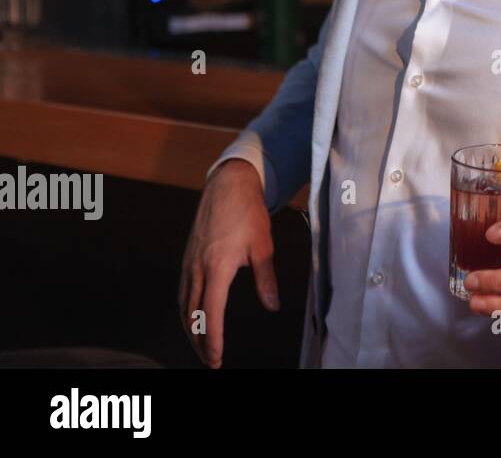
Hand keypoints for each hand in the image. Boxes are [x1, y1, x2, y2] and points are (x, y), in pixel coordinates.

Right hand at [178, 159, 280, 368]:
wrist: (228, 186)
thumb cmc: (247, 213)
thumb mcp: (263, 246)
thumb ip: (266, 278)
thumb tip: (272, 305)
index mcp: (217, 266)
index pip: (211, 312)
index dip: (213, 338)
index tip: (216, 357)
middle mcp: (197, 268)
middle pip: (192, 315)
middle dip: (200, 341)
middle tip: (210, 361)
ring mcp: (189, 263)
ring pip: (183, 305)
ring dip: (191, 329)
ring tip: (202, 346)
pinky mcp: (187, 258)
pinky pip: (182, 291)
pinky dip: (186, 311)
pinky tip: (193, 318)